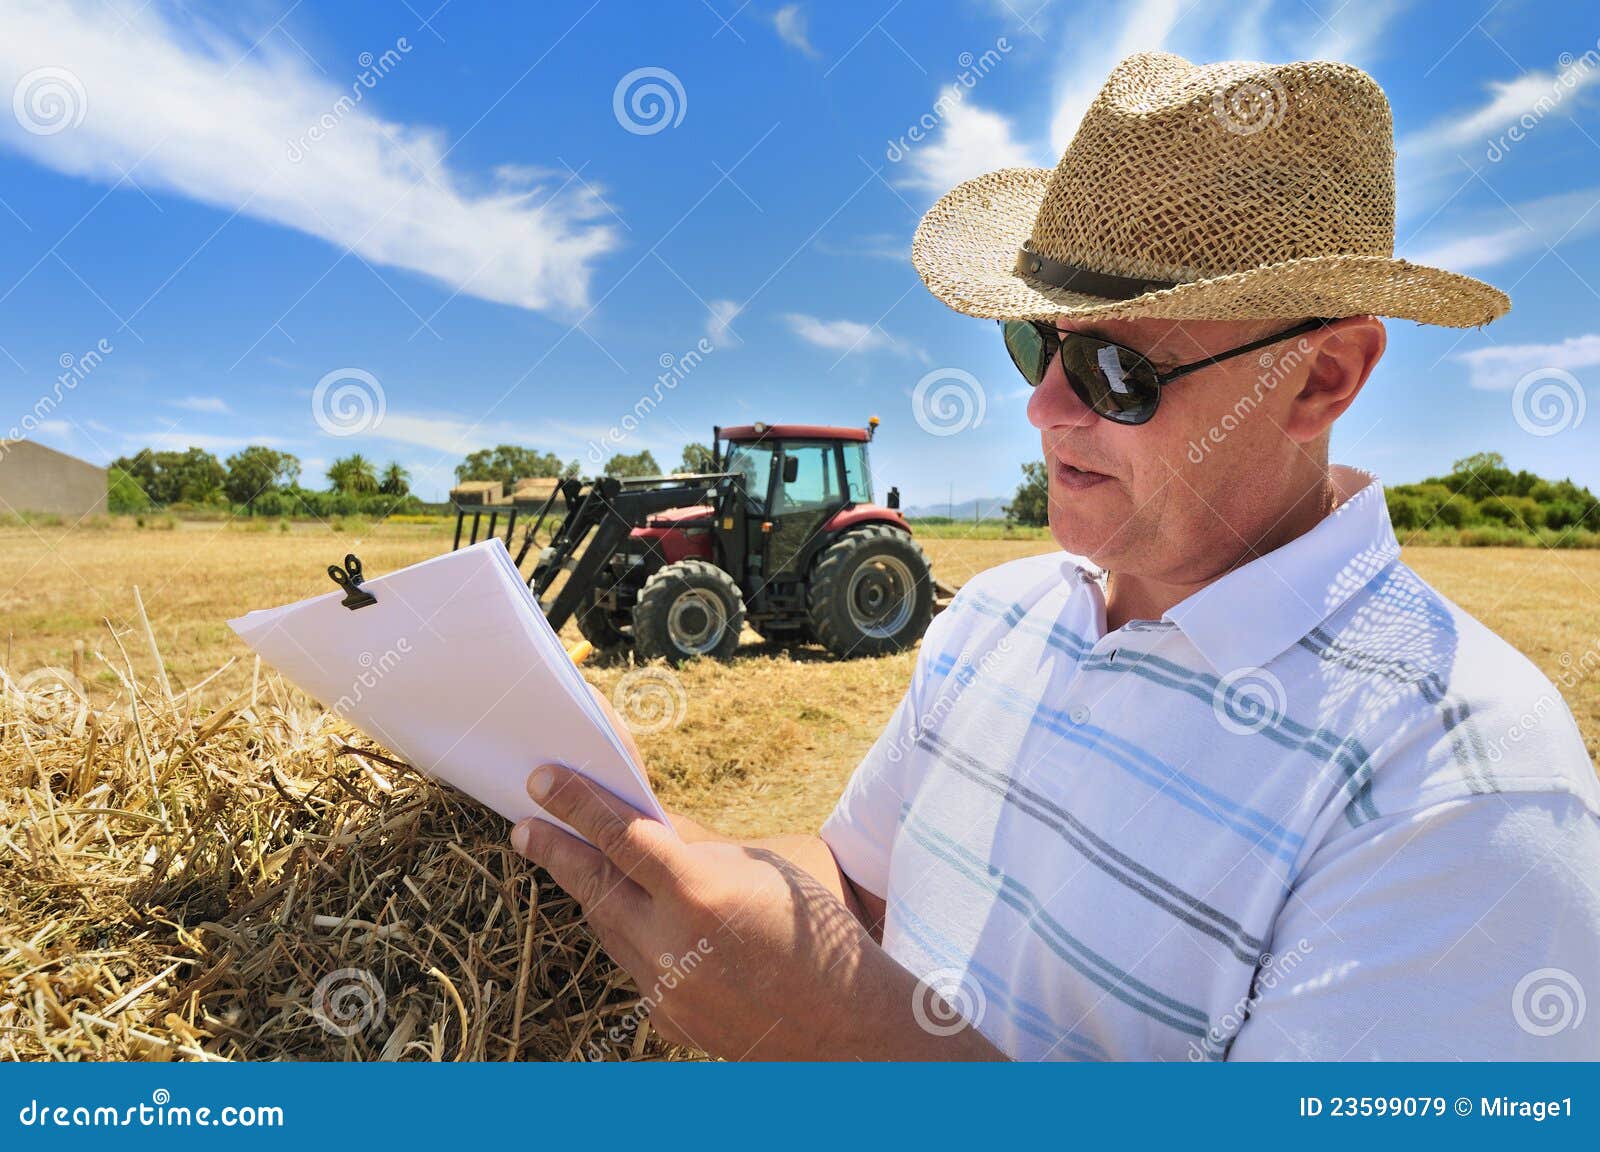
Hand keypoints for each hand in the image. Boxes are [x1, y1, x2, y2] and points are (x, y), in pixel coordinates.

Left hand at [510, 764, 1000, 1060]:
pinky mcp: (668, 1015)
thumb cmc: (813, 928)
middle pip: (595, 884)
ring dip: (589, 893)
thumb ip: (694, 849)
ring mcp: (664, 985)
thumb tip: (644, 826)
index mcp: (697, 890)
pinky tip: (627, 918)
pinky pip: (634, 966)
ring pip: (608, 928)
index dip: (576, 804)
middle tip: (525, 825)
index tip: (543, 782)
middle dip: (557, 850)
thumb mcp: (759, 867)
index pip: (619, 835)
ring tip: (565, 861)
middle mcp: (670, 940)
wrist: (846, 1020)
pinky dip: (628, 937)